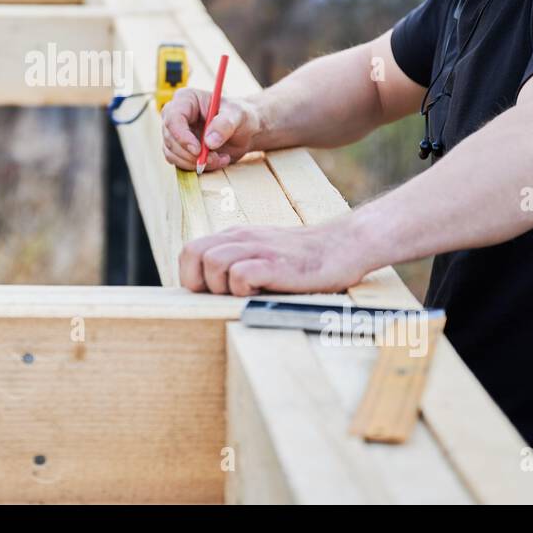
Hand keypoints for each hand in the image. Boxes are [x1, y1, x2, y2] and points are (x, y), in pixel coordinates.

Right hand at [161, 87, 259, 170]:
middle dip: (191, 154)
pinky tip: (216, 161)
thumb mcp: (238, 116)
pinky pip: (179, 162)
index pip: (173, 118)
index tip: (198, 150)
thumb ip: (225, 125)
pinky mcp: (179, 148)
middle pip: (170, 138)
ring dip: (195, 162)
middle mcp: (176, 115)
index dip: (182, 136)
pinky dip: (196, 166)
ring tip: (220, 158)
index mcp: (186, 99)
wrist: (244, 131)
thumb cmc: (240, 116)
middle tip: (214, 158)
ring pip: (173, 153)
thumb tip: (209, 142)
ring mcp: (176, 133)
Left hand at [177, 219, 367, 294]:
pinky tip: (261, 293)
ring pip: (212, 261)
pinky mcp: (276, 264)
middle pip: (192, 252)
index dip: (190, 276)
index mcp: (235, 236)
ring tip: (243, 294)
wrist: (343, 246)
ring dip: (221, 285)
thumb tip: (209, 291)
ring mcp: (259, 249)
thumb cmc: (301, 258)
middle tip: (221, 296)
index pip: (189, 251)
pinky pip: (241, 274)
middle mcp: (242, 238)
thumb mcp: (262, 252)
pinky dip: (244, 289)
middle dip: (198, 281)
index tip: (209, 293)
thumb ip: (236, 262)